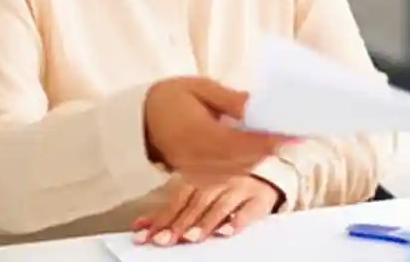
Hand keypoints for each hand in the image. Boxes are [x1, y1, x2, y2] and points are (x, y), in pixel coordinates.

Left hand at [131, 176, 282, 245]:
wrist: (269, 169)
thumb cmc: (227, 182)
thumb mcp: (200, 191)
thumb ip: (173, 209)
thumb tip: (141, 226)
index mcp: (201, 179)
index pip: (177, 201)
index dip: (162, 218)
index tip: (146, 235)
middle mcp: (218, 181)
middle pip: (195, 205)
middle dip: (179, 224)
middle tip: (164, 240)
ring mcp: (239, 188)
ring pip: (220, 207)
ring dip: (204, 223)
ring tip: (191, 238)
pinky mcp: (260, 198)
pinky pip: (249, 211)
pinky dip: (238, 221)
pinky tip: (227, 232)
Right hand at [144, 76, 296, 183]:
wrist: (138, 122)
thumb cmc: (169, 98)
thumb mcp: (199, 89)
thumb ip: (230, 100)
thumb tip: (258, 106)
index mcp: (201, 135)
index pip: (246, 142)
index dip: (273, 139)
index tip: (297, 133)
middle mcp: (201, 159)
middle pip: (249, 159)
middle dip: (274, 147)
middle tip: (299, 134)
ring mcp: (199, 171)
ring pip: (242, 169)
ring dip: (264, 156)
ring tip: (285, 140)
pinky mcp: (197, 176)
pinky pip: (230, 174)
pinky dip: (249, 163)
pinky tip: (261, 151)